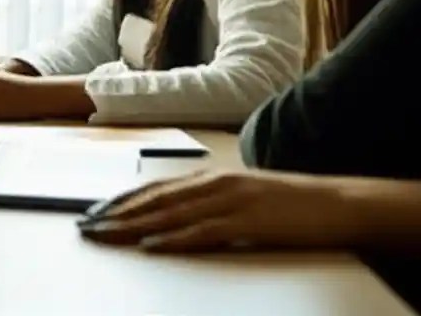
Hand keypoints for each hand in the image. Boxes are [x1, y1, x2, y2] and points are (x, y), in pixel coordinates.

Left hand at [77, 170, 357, 251]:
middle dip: (117, 214)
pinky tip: (153, 246)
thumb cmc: (288, 202)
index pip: (155, 189)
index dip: (122, 200)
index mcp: (210, 178)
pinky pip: (203, 232)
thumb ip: (208, 201)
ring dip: (134, 227)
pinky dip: (175, 239)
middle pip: (154, 201)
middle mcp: (214, 184)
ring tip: (106, 235)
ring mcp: (230, 202)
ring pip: (170, 215)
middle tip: (86, 226)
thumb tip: (173, 214)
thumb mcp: (241, 195)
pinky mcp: (247, 222)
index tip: (94, 211)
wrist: (337, 202)